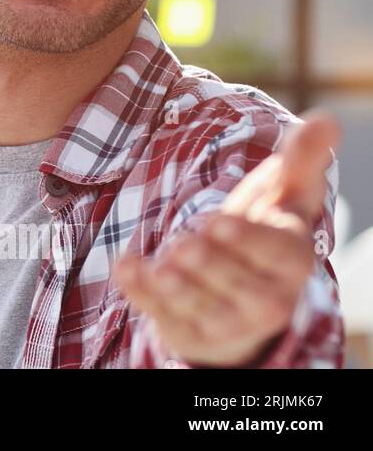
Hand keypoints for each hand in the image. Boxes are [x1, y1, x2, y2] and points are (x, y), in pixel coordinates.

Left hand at [116, 111, 339, 366]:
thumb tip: (324, 119)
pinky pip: (165, 317)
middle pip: (238, 285)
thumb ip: (301, 159)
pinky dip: (141, 293)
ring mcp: (229, 321)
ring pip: (204, 309)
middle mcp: (267, 298)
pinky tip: (125, 267)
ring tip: (160, 263)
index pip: (277, 253)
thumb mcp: (284, 195)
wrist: (242, 290)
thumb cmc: (264, 232)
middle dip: (209, 263)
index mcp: (292, 259)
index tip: (215, 221)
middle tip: (183, 242)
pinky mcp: (191, 331)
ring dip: (178, 287)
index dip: (247, 240)